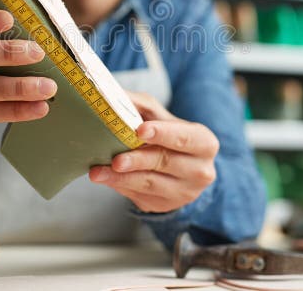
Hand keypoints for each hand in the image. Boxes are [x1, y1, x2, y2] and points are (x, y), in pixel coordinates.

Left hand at [88, 91, 218, 212]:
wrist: (178, 168)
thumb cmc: (167, 135)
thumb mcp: (159, 116)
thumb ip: (140, 105)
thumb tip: (110, 96)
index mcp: (205, 144)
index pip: (184, 138)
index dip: (162, 134)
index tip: (140, 130)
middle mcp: (200, 171)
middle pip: (165, 162)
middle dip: (137, 160)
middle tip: (115, 159)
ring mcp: (184, 193)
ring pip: (150, 184)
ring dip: (121, 178)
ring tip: (98, 172)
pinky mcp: (165, 206)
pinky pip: (140, 196)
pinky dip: (120, 186)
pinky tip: (105, 178)